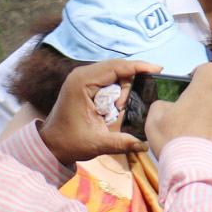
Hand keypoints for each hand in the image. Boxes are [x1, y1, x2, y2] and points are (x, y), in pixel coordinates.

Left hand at [39, 58, 158, 163]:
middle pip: (116, 66)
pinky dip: (120, 87)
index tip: (158, 69)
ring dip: (126, 86)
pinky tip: (120, 103)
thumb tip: (146, 145)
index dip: (138, 67)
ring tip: (121, 108)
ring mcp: (83, 78)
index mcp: (82, 83)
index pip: (115, 67)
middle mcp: (81, 75)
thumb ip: (122, 143)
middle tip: (145, 94)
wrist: (52, 143)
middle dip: (134, 77)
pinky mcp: (86, 84)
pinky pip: (109, 78)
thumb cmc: (70, 141)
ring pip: (114, 71)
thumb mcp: (98, 143)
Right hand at [144, 62, 211, 164]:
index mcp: (202, 94)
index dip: (201, 73)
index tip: (194, 82)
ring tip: (198, 144)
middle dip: (202, 109)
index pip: (209, 70)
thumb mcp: (154, 120)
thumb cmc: (173, 143)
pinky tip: (210, 154)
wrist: (197, 173)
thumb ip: (162, 105)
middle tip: (188, 127)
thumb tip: (171, 106)